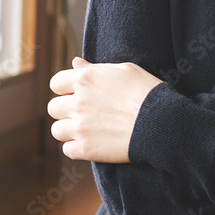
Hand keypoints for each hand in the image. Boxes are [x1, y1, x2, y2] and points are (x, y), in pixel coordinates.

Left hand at [48, 57, 162, 162]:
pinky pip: (67, 150)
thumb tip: (75, 64)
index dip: (66, 88)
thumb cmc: (146, 91)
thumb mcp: (124, 70)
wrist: (161, 121)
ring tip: (86, 129)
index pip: (56, 83)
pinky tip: (91, 142)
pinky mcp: (86, 149)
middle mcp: (78, 102)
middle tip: (83, 113)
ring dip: (69, 130)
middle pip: (53, 108)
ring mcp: (80, 127)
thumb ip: (95, 68)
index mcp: (85, 79)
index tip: (76, 94)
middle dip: (65, 110)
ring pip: (57, 130)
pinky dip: (76, 148)